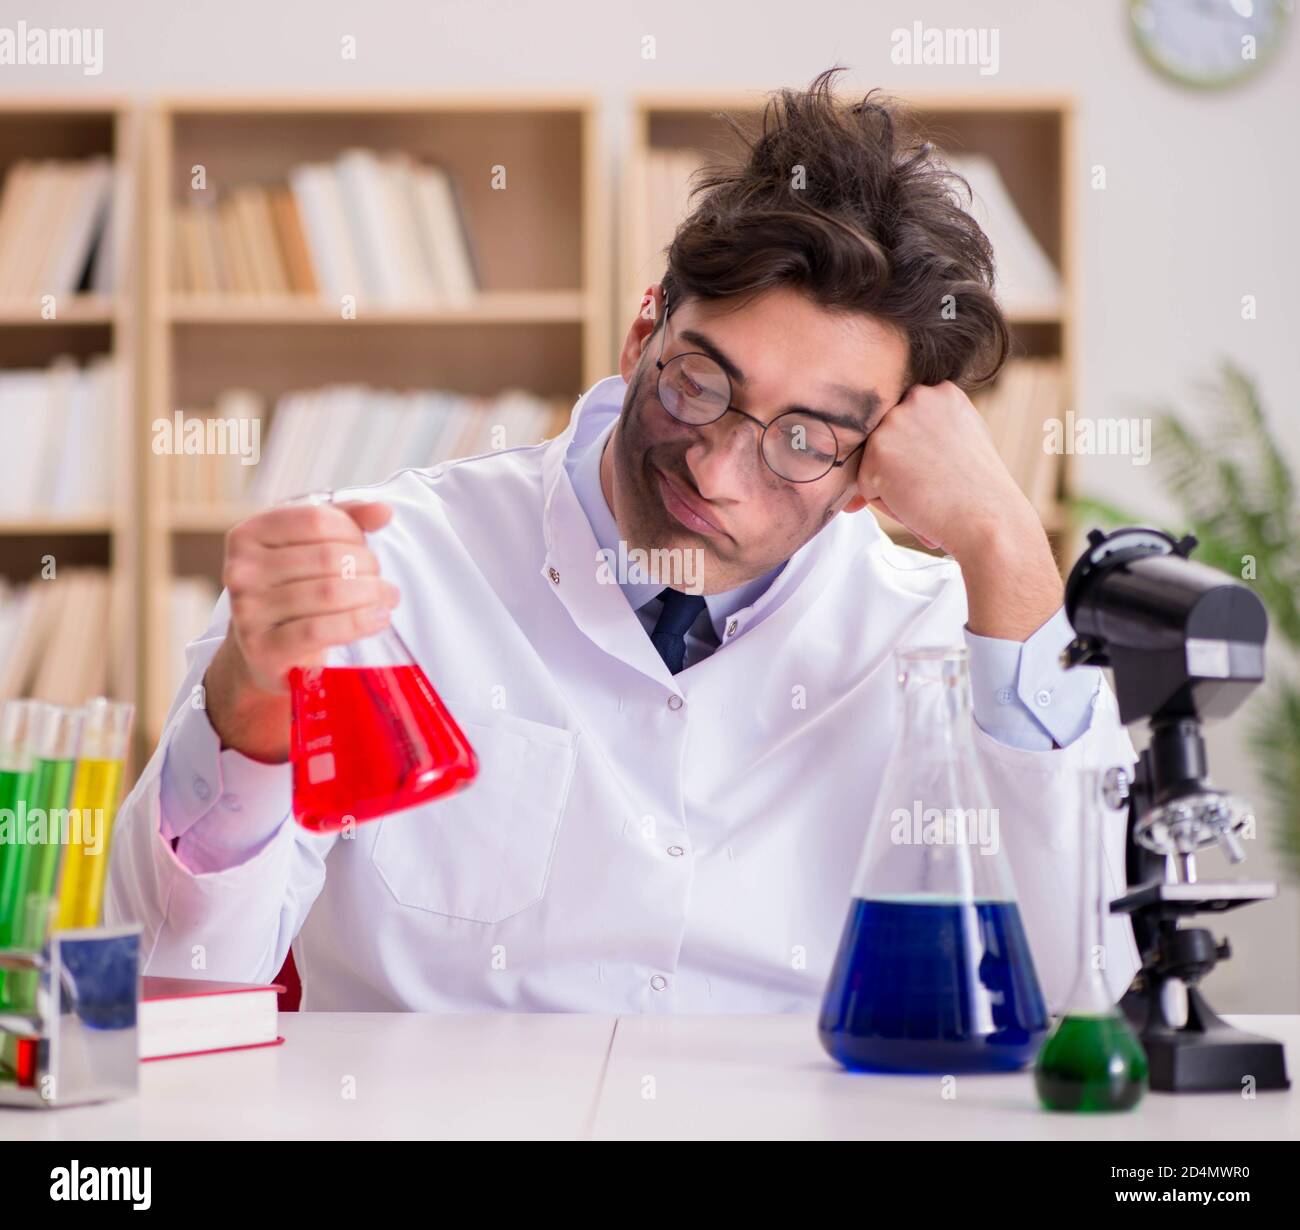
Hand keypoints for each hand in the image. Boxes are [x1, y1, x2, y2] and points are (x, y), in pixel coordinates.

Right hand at [203, 501, 399, 760]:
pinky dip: (360, 622)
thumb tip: (383, 510)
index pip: (316, 519)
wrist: (265, 651)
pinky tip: (378, 619)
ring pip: (329, 593)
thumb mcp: (312, 548)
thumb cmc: (293, 591)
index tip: (364, 547)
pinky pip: (321, 629)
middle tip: (380, 580)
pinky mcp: (264, 648)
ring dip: (371, 594)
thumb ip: (347, 521)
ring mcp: (248, 611)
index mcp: (248, 535)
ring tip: (386, 598)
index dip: (353, 532)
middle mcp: (241, 571)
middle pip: (327, 556)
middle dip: (367, 566)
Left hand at [847, 381, 1062, 640]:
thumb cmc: (981, 493)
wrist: (989, 519)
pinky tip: (919, 503)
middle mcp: (917, 397)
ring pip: (875, 463)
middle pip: (887, 439)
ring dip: (895, 487)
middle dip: (901, 469)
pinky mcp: (876, 450)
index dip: (915, 455)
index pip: (907, 422)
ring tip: (931, 495)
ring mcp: (895, 421)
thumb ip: (932, 433)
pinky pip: (865, 486)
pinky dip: (887, 504)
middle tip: (935, 487)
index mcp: (942, 392)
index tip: (937, 472)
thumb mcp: (964, 442)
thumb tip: (896, 448)